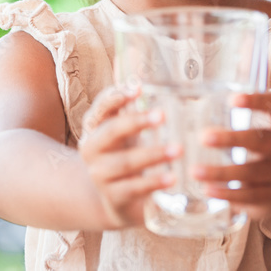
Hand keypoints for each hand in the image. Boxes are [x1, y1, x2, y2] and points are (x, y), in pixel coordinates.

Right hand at [78, 83, 182, 228]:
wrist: (115, 200)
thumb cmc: (125, 154)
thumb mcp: (126, 131)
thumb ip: (132, 106)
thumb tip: (143, 70)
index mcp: (95, 127)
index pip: (102, 107)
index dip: (117, 96)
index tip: (137, 87)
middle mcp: (92, 149)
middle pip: (111, 131)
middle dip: (136, 122)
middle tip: (162, 115)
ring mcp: (100, 175)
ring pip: (124, 162)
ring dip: (152, 155)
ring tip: (177, 149)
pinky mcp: (114, 198)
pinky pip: (133, 189)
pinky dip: (153, 182)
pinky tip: (172, 178)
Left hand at [191, 91, 270, 220]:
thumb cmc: (263, 141)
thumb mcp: (260, 124)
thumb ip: (235, 113)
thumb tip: (188, 103)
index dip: (257, 101)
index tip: (232, 100)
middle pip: (261, 141)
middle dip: (231, 139)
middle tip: (203, 137)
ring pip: (252, 172)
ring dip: (221, 172)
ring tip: (195, 171)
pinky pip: (251, 195)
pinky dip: (228, 193)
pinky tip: (207, 190)